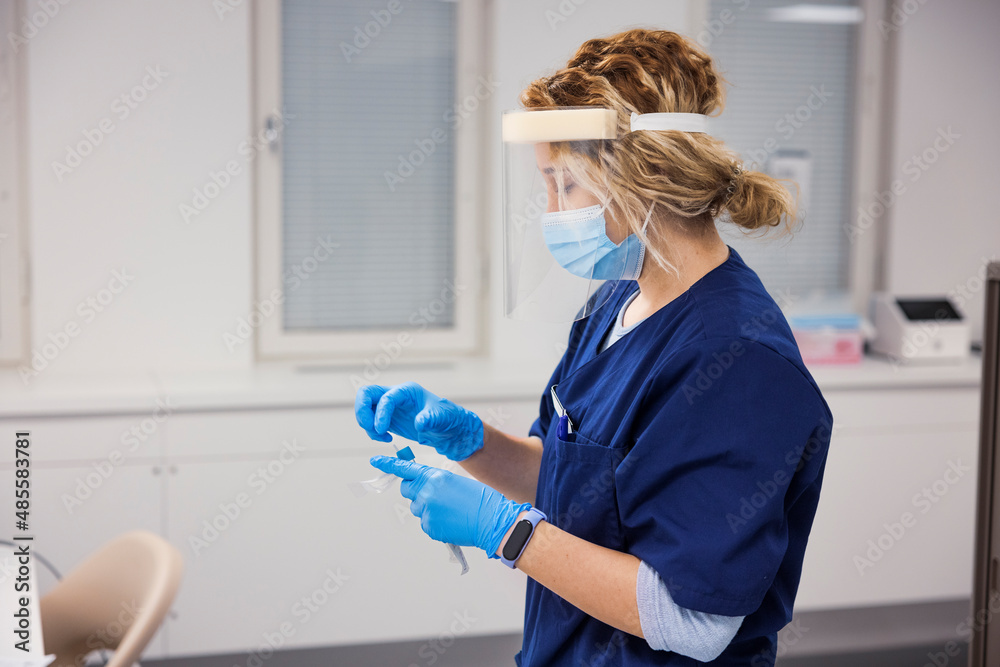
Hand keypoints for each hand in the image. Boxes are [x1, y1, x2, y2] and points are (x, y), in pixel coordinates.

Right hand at [355, 382, 483, 460]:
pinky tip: (386, 439)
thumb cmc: (447, 419)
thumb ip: (431, 418)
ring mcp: (389, 406)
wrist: (447, 429)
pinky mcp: (387, 418)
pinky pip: (370, 422)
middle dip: (362, 411)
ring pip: (365, 408)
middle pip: (366, 394)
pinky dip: (372, 432)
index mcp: (407, 391)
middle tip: (371, 429)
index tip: (382, 429)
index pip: (386, 397)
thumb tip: (420, 422)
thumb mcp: (442, 418)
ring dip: (367, 424)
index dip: (381, 412)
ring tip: (381, 436)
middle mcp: (395, 395)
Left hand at [369, 455, 529, 555]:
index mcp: (434, 476)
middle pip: (407, 489)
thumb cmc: (480, 499)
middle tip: (431, 495)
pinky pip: (426, 523)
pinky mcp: (429, 527)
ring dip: (428, 508)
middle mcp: (426, 492)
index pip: (406, 468)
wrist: (491, 520)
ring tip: (450, 510)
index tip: (375, 460)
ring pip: (417, 507)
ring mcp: (426, 511)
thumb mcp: (456, 482)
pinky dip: (435, 522)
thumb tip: (425, 489)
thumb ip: (436, 482)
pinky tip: (451, 521)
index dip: (389, 464)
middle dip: (414, 490)